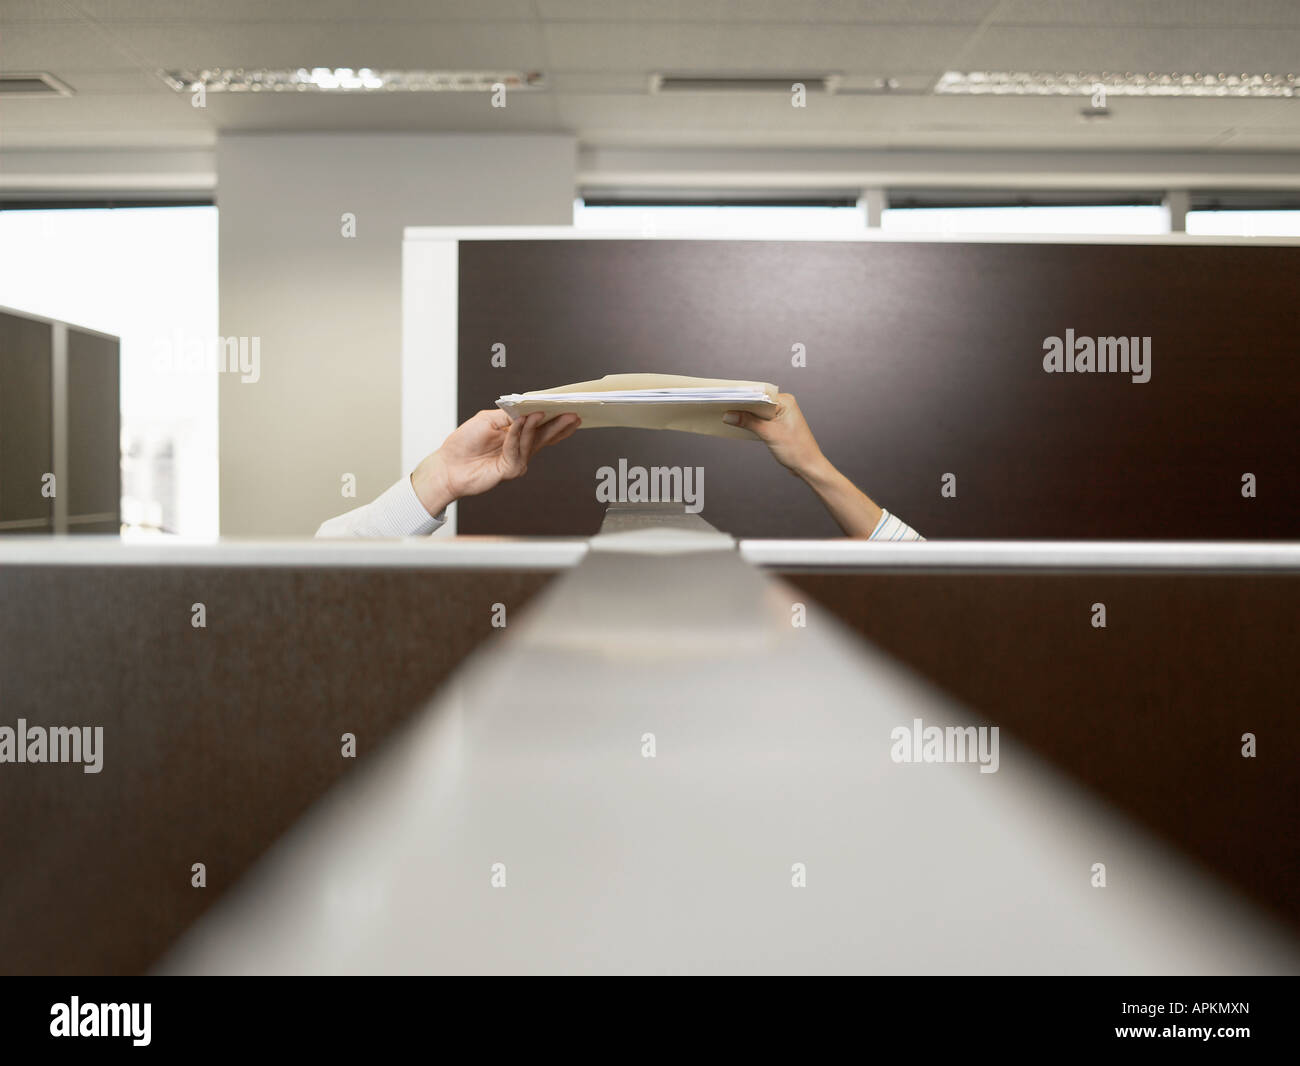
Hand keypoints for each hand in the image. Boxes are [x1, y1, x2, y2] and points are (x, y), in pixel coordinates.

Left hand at [411, 410, 580, 515]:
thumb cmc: (464, 442)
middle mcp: (520, 448)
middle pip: (544, 435)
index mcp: (516, 436)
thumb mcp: (487, 419)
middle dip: (559, 424)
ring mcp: (517, 460)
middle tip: (573, 414)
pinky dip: (518, 433)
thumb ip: (508, 415)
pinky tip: (522, 421)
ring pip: (533, 440)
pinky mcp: (510, 469)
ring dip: (537, 424)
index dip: (554, 419)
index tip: (567, 408)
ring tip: (544, 411)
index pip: (540, 427)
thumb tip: (527, 409)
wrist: (448, 466)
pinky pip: (516, 447)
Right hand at [722, 393, 828, 479]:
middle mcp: (784, 404)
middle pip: (757, 401)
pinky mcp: (778, 424)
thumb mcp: (768, 433)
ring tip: (727, 415)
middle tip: (722, 406)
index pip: (759, 393)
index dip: (742, 395)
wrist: (808, 466)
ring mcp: (781, 415)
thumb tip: (729, 415)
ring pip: (757, 411)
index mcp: (785, 401)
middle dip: (741, 405)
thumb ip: (748, 422)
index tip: (725, 397)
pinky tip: (739, 424)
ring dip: (745, 415)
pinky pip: (760, 419)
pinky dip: (751, 422)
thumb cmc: (796, 449)